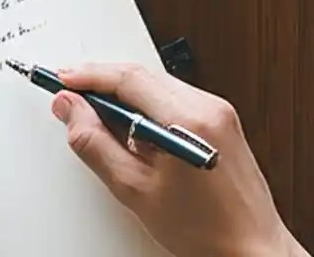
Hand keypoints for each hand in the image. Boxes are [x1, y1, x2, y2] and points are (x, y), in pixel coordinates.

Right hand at [52, 64, 308, 256]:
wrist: (251, 248)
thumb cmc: (205, 229)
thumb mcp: (134, 189)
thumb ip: (95, 144)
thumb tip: (71, 110)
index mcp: (189, 119)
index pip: (128, 78)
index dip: (89, 75)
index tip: (62, 80)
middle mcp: (209, 107)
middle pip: (143, 76)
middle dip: (102, 82)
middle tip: (70, 97)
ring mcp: (219, 112)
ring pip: (158, 85)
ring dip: (123, 95)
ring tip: (96, 118)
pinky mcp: (222, 121)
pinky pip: (175, 99)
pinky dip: (146, 107)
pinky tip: (130, 130)